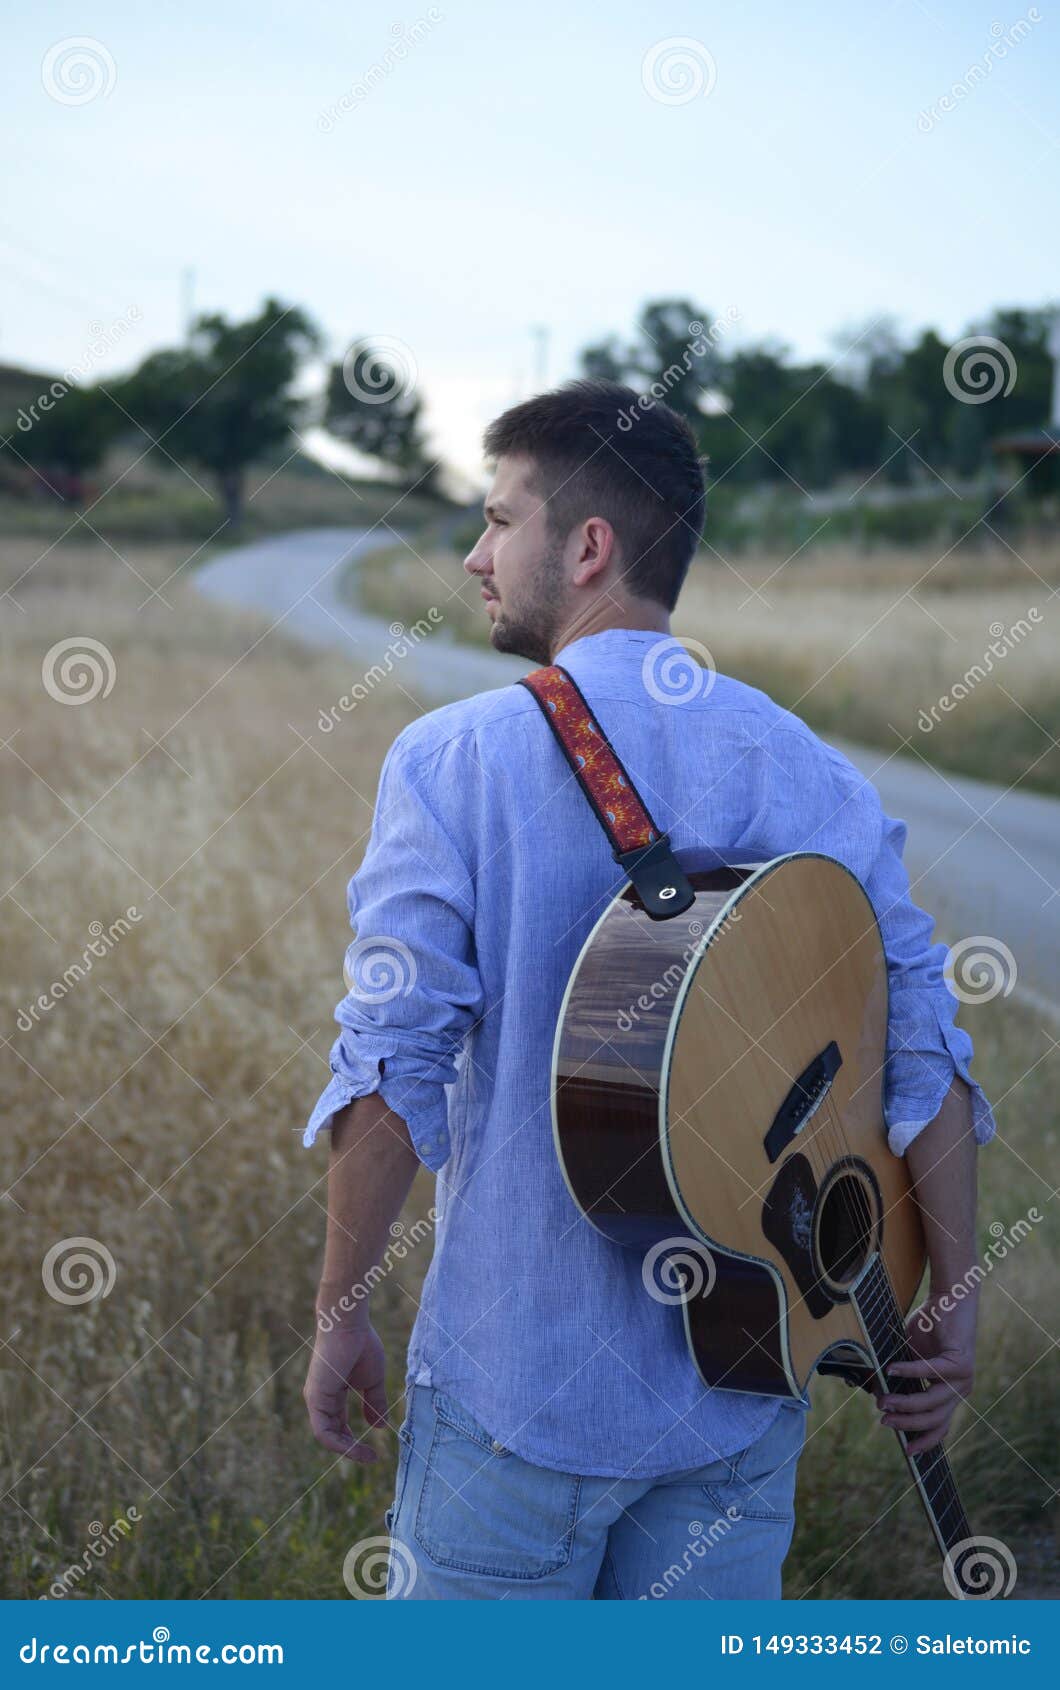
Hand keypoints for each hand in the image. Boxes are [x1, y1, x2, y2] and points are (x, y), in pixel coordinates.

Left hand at [304, 1316, 387, 1461]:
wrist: (348, 1324)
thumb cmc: (360, 1345)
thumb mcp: (372, 1381)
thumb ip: (374, 1403)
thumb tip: (380, 1427)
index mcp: (332, 1394)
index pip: (339, 1425)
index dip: (354, 1441)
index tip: (375, 1452)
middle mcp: (321, 1400)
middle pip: (333, 1434)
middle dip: (352, 1449)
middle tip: (372, 1458)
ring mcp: (316, 1400)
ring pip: (327, 1436)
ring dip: (347, 1450)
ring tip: (367, 1456)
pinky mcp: (315, 1399)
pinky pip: (323, 1432)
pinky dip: (338, 1444)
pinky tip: (354, 1448)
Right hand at [876, 1296, 976, 1456]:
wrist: (950, 1300)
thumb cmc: (929, 1327)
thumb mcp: (910, 1356)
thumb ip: (898, 1376)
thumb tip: (874, 1392)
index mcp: (950, 1392)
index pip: (940, 1426)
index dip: (925, 1441)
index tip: (907, 1452)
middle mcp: (960, 1390)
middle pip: (934, 1419)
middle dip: (906, 1423)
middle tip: (883, 1420)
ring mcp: (962, 1378)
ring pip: (932, 1401)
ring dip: (905, 1403)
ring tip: (883, 1400)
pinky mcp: (959, 1362)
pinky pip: (930, 1372)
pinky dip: (908, 1371)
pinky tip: (890, 1369)